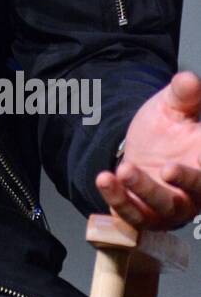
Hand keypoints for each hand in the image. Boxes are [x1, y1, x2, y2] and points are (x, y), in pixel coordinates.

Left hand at [95, 70, 200, 229]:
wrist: (137, 150)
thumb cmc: (165, 130)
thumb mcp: (172, 107)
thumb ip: (183, 95)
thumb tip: (189, 78)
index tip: (200, 149)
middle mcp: (196, 190)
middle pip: (199, 190)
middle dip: (187, 180)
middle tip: (168, 169)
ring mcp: (171, 207)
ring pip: (164, 205)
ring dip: (144, 189)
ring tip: (124, 168)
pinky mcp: (144, 217)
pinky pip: (133, 216)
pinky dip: (118, 200)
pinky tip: (104, 179)